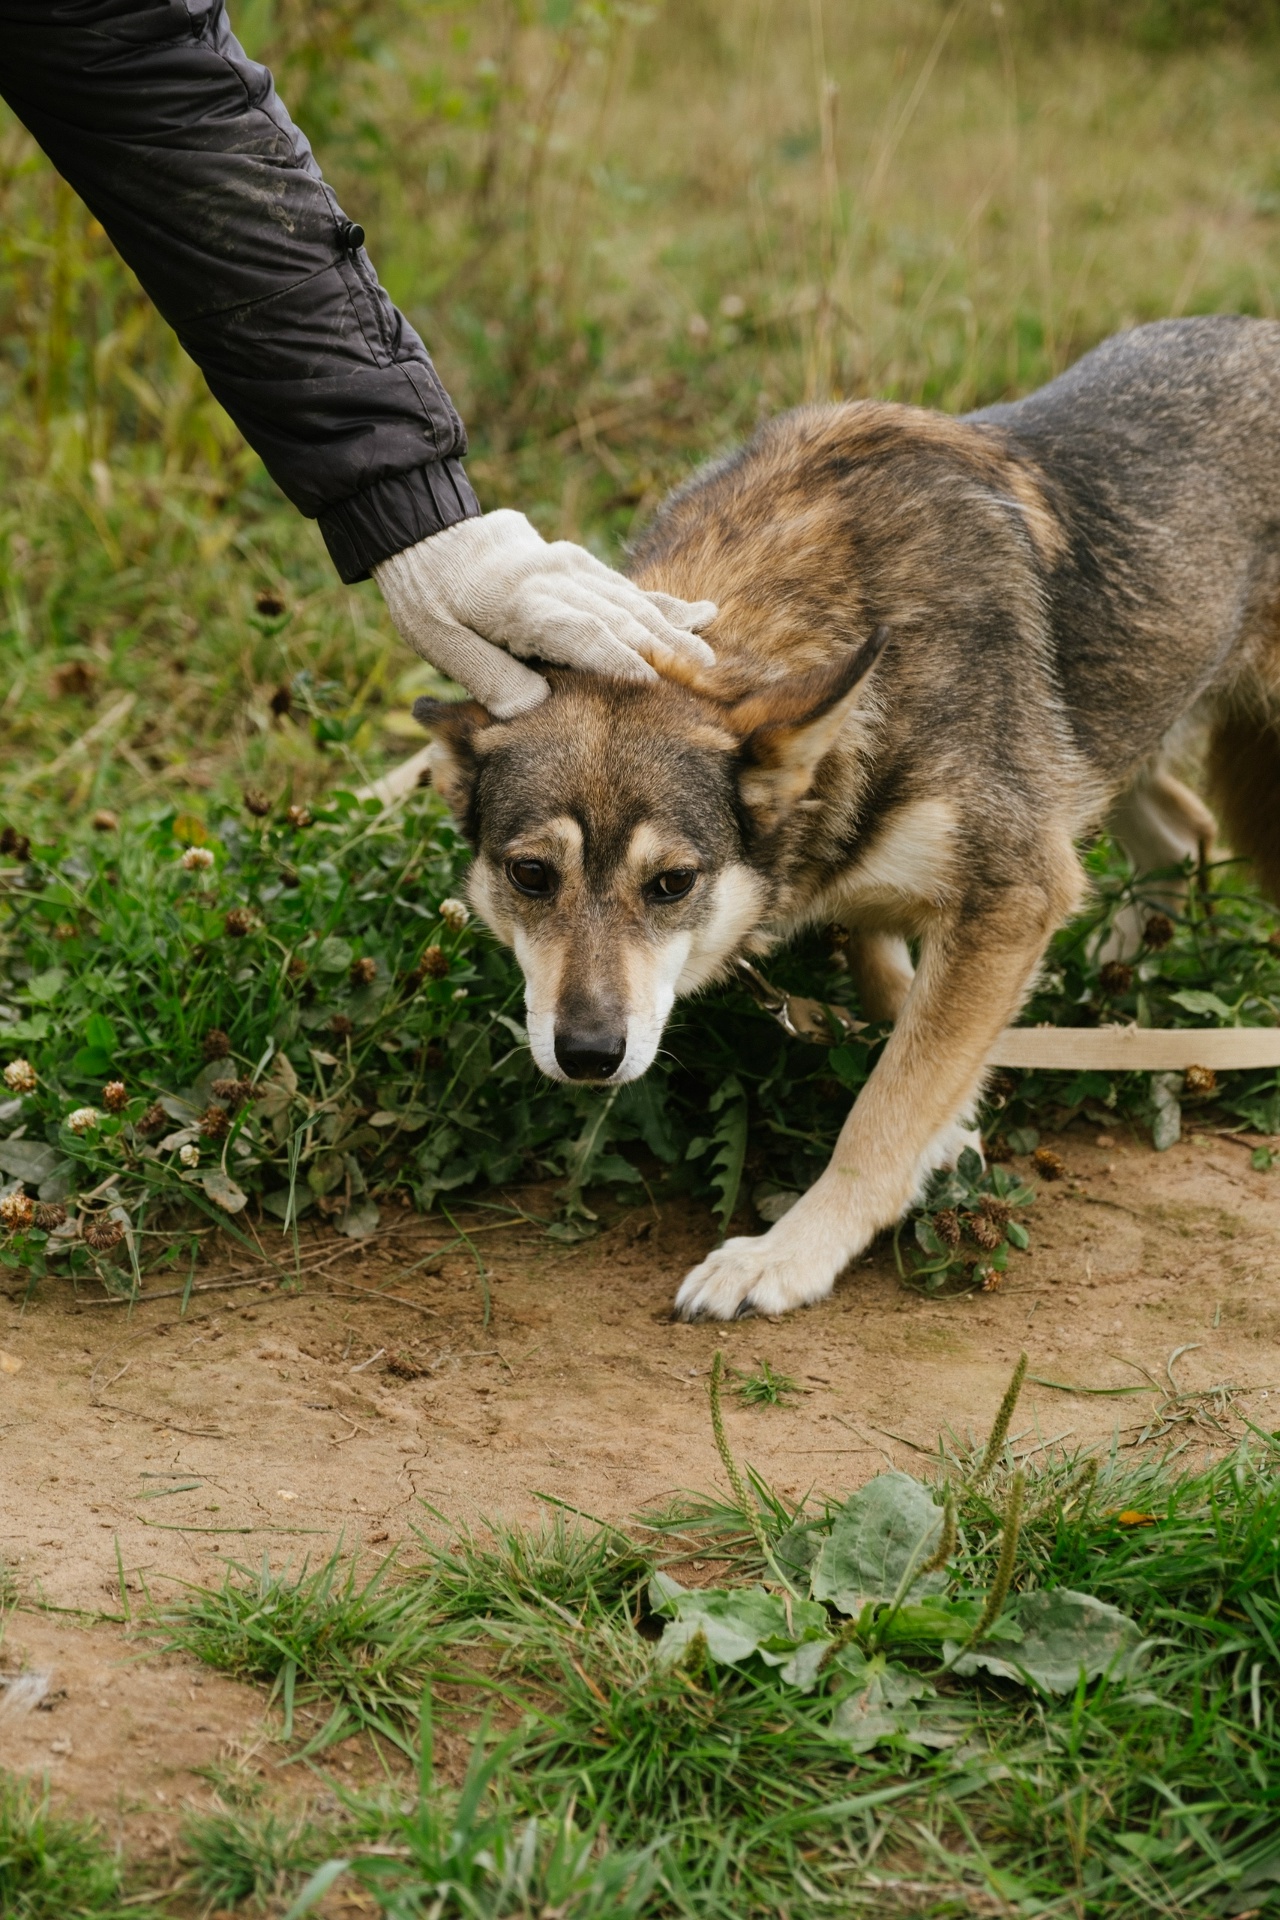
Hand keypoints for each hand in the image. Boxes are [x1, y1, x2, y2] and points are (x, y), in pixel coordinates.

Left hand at [374, 509, 716, 717]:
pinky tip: (701, 613)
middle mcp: (555, 579)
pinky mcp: (578, 565)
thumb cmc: (431, 600)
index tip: (652, 684)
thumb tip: (533, 708)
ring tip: (709, 655)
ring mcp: (571, 566)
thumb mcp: (441, 644)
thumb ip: (489, 677)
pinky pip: (625, 588)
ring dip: (671, 629)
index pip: (580, 632)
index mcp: (521, 602)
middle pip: (618, 616)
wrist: (427, 537)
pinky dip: (663, 604)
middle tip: (705, 674)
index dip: (617, 658)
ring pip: (629, 600)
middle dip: (663, 647)